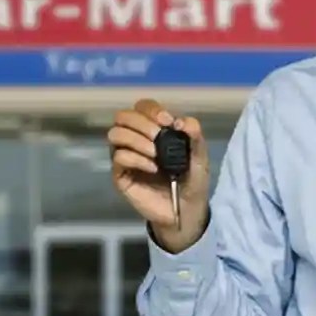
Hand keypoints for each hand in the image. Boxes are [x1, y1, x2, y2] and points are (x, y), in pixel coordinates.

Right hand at [107, 98, 210, 248]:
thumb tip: (181, 121)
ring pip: (115, 133)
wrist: (187, 209)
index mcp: (153, 129)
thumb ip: (195, 136)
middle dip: (142, 123)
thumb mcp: (199, 156)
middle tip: (158, 137)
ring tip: (155, 154)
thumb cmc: (192, 179)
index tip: (168, 121)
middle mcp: (136, 139)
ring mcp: (126, 156)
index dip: (151, 109)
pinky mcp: (121, 175)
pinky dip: (137, 159)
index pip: (142, 106)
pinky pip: (119, 157)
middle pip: (123, 116)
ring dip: (136, 139)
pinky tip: (153, 168)